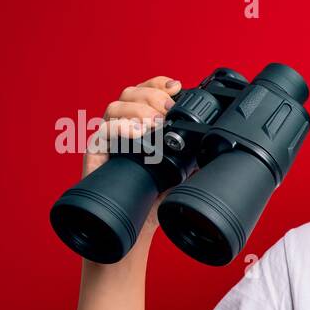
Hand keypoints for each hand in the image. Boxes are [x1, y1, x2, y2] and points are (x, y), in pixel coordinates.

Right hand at [83, 75, 181, 235]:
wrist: (137, 226)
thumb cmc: (156, 198)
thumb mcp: (182, 173)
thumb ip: (194, 158)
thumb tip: (213, 150)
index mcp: (141, 125)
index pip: (145, 92)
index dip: (158, 83)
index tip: (176, 86)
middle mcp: (123, 128)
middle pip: (129, 93)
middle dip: (151, 95)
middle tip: (168, 111)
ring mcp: (109, 140)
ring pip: (115, 107)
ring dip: (137, 109)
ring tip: (154, 123)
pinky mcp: (96, 154)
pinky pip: (103, 132)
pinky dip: (121, 128)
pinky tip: (138, 133)